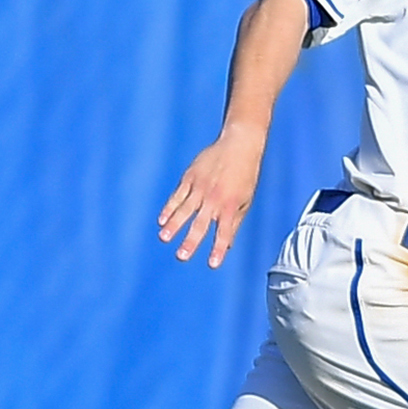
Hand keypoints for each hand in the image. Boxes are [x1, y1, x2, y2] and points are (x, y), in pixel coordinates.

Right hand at [157, 135, 261, 267]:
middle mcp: (214, 198)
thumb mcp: (246, 200)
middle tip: (181, 256)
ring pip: (185, 209)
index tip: (213, 264)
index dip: (218, 248)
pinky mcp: (190, 177)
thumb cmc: (246, 175)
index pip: (224, 232)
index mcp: (231, 205)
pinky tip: (161, 220)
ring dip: (174, 225)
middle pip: (201, 223)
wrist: (239, 144)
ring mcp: (200, 187)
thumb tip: (228, 245)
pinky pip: (177, 195)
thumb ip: (235, 222)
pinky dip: (169, 208)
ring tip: (164, 238)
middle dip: (191, 241)